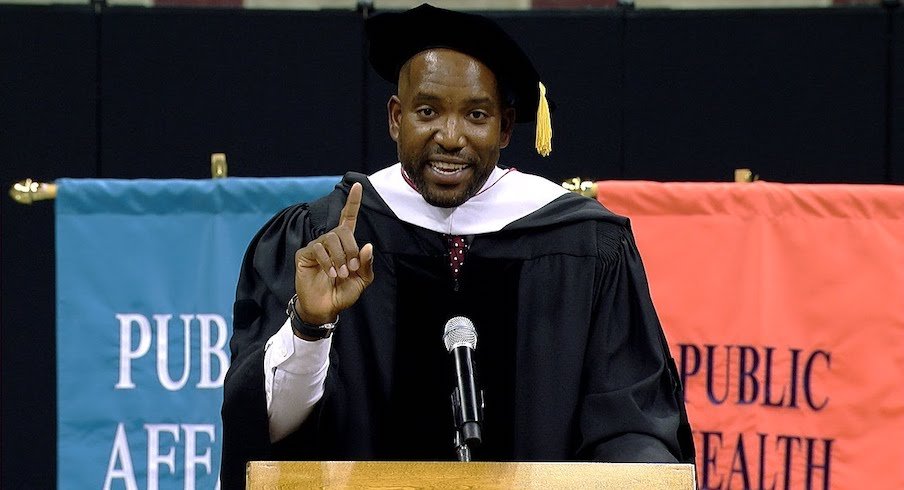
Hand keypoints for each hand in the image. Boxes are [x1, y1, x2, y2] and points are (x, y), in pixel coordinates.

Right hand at [294, 182, 374, 325]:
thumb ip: (366, 264)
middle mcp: (330, 241)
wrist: (325, 308)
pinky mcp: (304, 254)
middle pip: (342, 230)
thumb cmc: (343, 293)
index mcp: (345, 244)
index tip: (358, 185)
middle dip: (351, 249)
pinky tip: (329, 273)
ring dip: (340, 258)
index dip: (353, 202)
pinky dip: (327, 261)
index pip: (348, 218)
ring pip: (331, 238)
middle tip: (350, 269)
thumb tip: (367, 246)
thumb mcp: (362, 280)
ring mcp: (316, 246)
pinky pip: (318, 248)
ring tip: (340, 274)